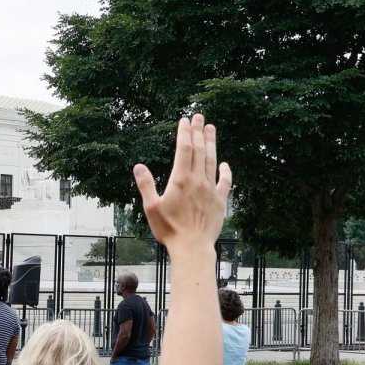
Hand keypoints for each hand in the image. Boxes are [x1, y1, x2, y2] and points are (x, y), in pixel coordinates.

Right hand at [132, 115, 230, 256]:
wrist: (192, 247)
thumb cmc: (169, 230)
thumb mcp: (151, 207)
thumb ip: (146, 185)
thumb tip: (138, 166)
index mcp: (180, 180)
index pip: (184, 150)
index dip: (185, 133)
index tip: (185, 120)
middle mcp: (197, 181)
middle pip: (199, 150)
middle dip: (199, 132)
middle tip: (199, 116)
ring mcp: (210, 190)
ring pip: (212, 161)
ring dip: (211, 143)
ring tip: (211, 129)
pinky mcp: (220, 201)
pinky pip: (225, 182)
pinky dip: (226, 171)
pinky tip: (225, 163)